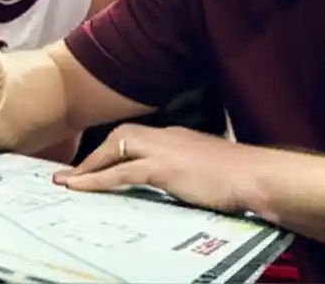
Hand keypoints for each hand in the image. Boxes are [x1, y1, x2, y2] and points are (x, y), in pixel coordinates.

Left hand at [52, 124, 266, 214]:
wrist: (256, 176)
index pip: (138, 137)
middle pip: (120, 136)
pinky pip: (119, 172)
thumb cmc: (240, 177)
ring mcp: (164, 149)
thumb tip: (183, 183)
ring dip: (89, 166)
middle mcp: (167, 136)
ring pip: (114, 149)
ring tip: (68, 182)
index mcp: (178, 136)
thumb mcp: (209, 168)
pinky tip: (79, 189)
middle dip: (95, 154)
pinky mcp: (162, 167)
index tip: (99, 163)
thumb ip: (191, 170)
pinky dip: (95, 179)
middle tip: (74, 174)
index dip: (115, 149)